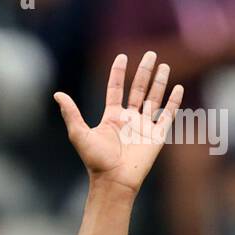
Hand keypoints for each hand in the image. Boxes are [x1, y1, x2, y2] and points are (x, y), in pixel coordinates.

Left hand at [55, 51, 183, 194]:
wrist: (114, 180)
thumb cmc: (96, 161)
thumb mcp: (80, 134)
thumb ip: (71, 114)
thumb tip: (57, 95)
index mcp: (112, 117)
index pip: (115, 89)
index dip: (118, 73)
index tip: (122, 56)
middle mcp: (129, 119)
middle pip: (138, 89)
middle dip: (144, 71)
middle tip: (150, 54)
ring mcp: (143, 127)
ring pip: (153, 98)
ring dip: (159, 82)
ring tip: (164, 65)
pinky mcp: (156, 136)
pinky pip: (167, 115)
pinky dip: (173, 102)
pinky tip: (178, 88)